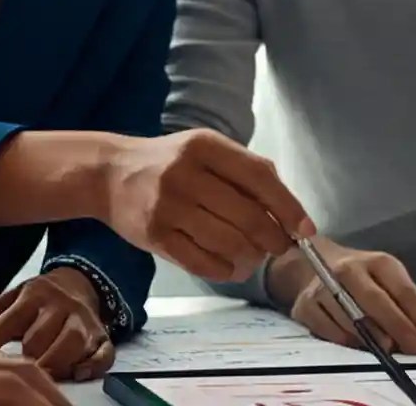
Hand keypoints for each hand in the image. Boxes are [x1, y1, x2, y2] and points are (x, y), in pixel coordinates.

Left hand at [0, 269, 111, 381]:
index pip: (9, 321)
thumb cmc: (37, 299)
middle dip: (25, 358)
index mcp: (33, 295)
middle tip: (10, 373)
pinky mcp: (102, 335)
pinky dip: (92, 365)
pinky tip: (78, 374)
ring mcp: (84, 321)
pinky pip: (103, 353)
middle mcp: (60, 306)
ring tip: (40, 376)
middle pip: (41, 337)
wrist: (79, 282)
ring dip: (55, 364)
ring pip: (72, 344)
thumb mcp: (9, 302)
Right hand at [106, 129, 315, 281]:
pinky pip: (200, 261)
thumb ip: (246, 173)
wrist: (110, 173)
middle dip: (273, 238)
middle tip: (281, 247)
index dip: (288, 207)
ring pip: (226, 242)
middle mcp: (185, 173)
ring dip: (250, 257)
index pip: (259, 177)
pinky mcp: (153, 235)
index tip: (305, 229)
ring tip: (255, 257)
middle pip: (246, 215)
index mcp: (205, 146)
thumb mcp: (207, 151)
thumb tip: (289, 212)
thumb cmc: (171, 163)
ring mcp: (166, 206)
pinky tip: (230, 266)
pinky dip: (224, 269)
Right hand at [268, 239, 415, 354]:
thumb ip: (413, 302)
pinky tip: (362, 348)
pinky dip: (349, 342)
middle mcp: (349, 270)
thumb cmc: (362, 276)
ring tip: (391, 352)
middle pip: (377, 301)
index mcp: (378, 262)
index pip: (404, 290)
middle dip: (400, 327)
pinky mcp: (306, 306)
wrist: (314, 264)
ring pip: (352, 317)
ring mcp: (324, 287)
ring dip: (374, 338)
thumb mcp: (390, 279)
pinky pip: (330, 330)